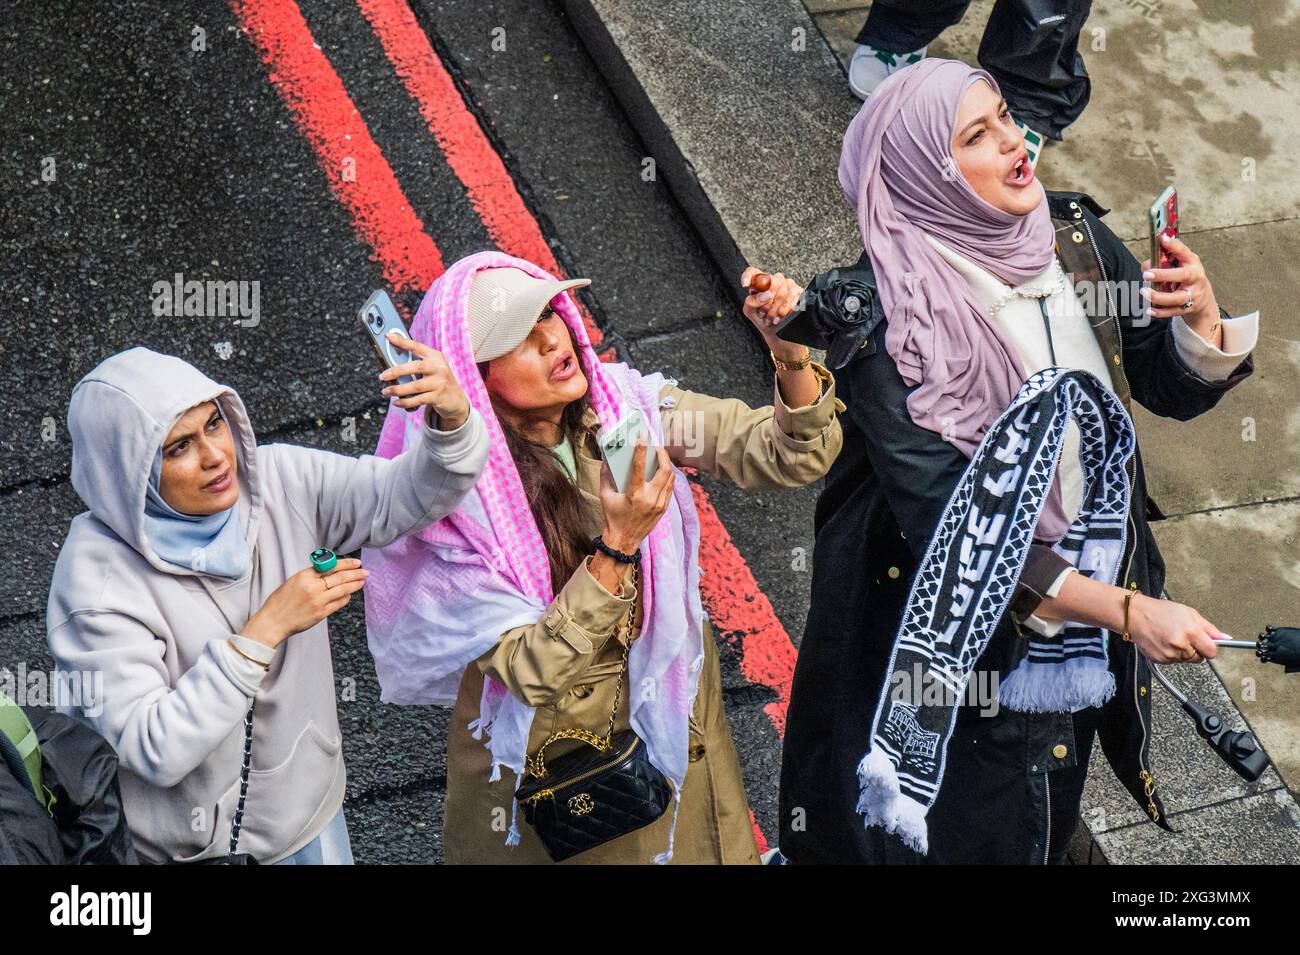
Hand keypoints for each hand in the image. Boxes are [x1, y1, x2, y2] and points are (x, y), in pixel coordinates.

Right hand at [241, 558, 368, 648]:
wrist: (273, 621)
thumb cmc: (280, 601)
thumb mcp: (294, 581)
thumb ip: (312, 575)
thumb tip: (331, 571)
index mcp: (305, 576)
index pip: (331, 565)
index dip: (347, 563)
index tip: (357, 562)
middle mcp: (313, 587)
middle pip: (341, 577)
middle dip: (356, 574)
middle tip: (365, 572)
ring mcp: (318, 601)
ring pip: (343, 590)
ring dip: (355, 585)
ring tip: (362, 582)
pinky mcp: (321, 613)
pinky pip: (338, 603)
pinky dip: (345, 598)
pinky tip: (349, 595)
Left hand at [378, 332, 470, 430]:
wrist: (456, 399)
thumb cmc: (437, 380)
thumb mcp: (431, 368)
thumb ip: (415, 364)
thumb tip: (391, 365)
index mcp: (435, 357)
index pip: (417, 346)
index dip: (403, 341)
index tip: (389, 336)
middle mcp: (439, 368)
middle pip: (416, 367)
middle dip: (397, 371)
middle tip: (382, 376)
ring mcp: (440, 383)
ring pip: (415, 386)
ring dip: (398, 390)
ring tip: (386, 391)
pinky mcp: (438, 397)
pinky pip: (418, 400)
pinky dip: (405, 402)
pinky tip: (396, 402)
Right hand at [597, 437, 674, 553]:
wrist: (623, 541)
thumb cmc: (613, 518)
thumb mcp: (605, 496)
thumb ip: (605, 476)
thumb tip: (606, 459)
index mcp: (635, 495)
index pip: (640, 467)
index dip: (641, 450)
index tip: (642, 438)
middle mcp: (650, 499)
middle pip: (665, 470)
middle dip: (663, 455)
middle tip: (657, 447)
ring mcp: (660, 504)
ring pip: (670, 478)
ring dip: (666, 465)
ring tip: (660, 456)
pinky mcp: (664, 508)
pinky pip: (670, 488)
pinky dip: (667, 477)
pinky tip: (662, 471)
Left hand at [740, 267, 805, 357]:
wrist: (777, 332)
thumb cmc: (762, 319)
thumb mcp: (750, 312)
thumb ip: (751, 301)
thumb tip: (765, 295)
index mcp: (760, 282)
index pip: (754, 272)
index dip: (749, 276)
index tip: (745, 285)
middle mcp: (775, 280)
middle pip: (772, 282)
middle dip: (767, 302)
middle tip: (763, 313)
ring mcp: (789, 285)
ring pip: (783, 293)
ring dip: (775, 310)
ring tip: (771, 318)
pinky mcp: (799, 293)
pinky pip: (793, 299)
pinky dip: (785, 311)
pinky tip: (780, 317)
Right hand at [1127, 593, 1221, 664]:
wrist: (1134, 615)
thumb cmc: (1160, 611)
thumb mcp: (1189, 613)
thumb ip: (1209, 628)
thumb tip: (1226, 638)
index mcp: (1191, 631)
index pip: (1212, 652)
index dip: (1209, 647)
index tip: (1205, 643)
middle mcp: (1181, 644)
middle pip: (1199, 658)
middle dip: (1195, 649)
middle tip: (1183, 636)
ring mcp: (1170, 654)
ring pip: (1186, 660)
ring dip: (1182, 652)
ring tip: (1170, 637)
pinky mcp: (1160, 659)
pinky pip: (1173, 662)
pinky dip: (1170, 654)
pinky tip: (1163, 642)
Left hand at [1140, 233, 1220, 338]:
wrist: (1203, 298)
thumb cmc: (1186, 277)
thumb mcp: (1180, 264)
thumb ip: (1163, 262)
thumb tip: (1145, 266)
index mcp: (1192, 263)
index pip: (1184, 252)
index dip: (1174, 245)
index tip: (1162, 239)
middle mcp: (1195, 278)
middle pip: (1182, 275)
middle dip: (1163, 275)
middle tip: (1146, 274)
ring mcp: (1193, 294)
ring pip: (1177, 298)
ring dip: (1158, 296)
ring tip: (1143, 292)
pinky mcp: (1187, 308)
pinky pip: (1172, 312)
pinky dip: (1160, 312)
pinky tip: (1149, 310)